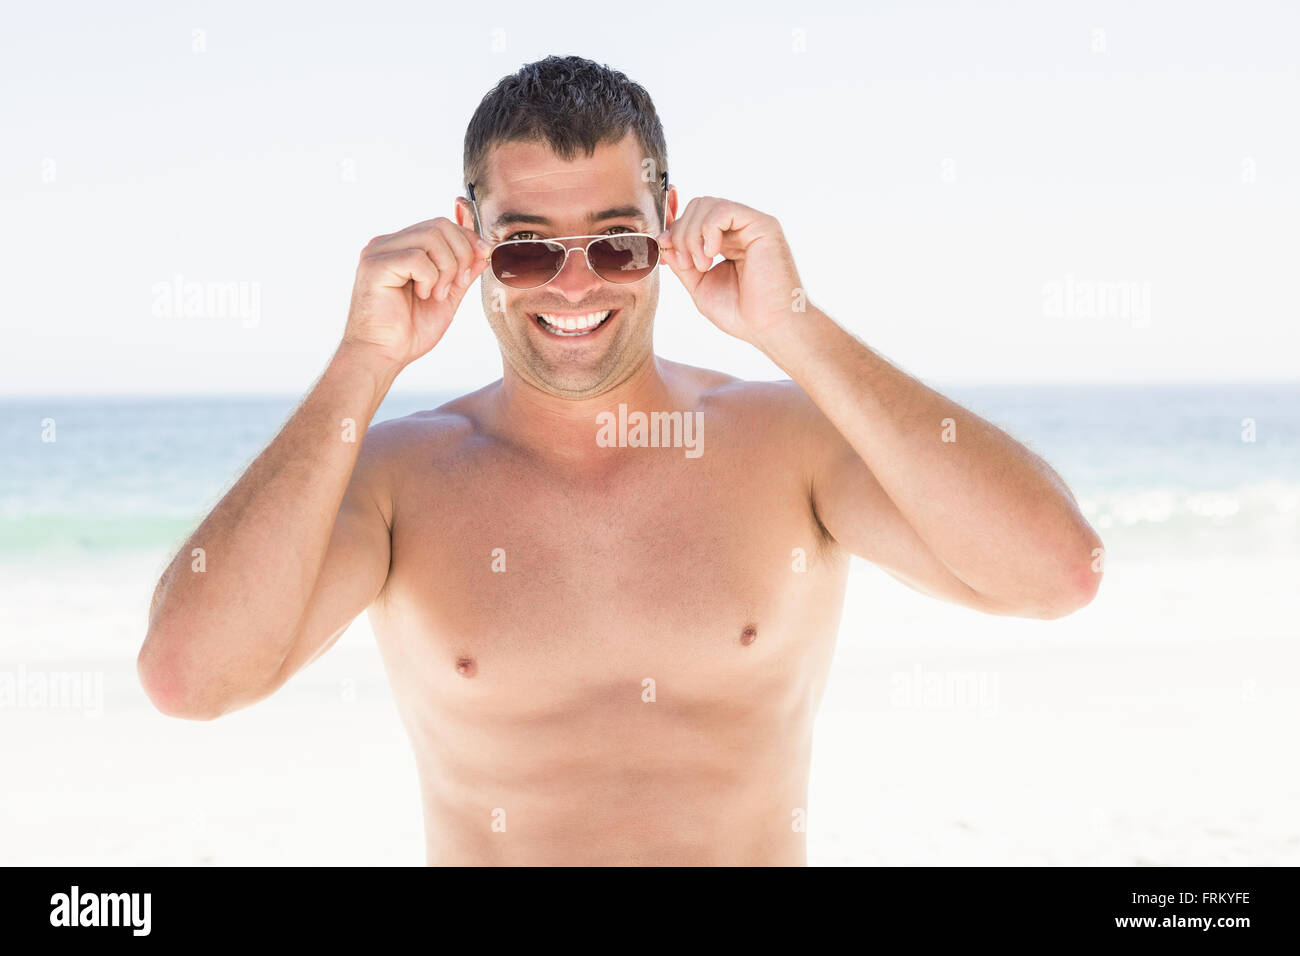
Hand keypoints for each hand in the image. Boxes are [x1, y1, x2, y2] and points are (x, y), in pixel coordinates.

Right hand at [340, 217, 492, 367]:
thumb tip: (484, 250)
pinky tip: (421, 295)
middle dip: (461, 254)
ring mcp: (378, 251)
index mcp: (402, 247)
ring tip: (436, 294)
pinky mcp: (374, 265)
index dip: (468, 238)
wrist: (383, 355)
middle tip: (456, 284)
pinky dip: (429, 278)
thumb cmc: (410, 331)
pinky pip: (417, 257)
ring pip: (431, 237)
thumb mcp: (447, 296)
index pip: (442, 225)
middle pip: (440, 225)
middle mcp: (387, 243)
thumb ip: (462, 272)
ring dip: (446, 269)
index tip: (483, 257)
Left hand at [656, 197, 805, 344]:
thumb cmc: (740, 313)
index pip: (695, 215)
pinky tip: (713, 255)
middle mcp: (740, 229)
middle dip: (681, 235)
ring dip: (692, 235)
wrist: (769, 327)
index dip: (673, 218)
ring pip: (706, 205)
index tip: (660, 239)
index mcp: (726, 242)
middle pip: (696, 207)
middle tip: (687, 265)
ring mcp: (751, 224)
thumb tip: (662, 239)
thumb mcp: (699, 285)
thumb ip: (681, 261)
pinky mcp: (763, 224)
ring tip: (702, 265)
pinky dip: (708, 230)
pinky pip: (723, 210)